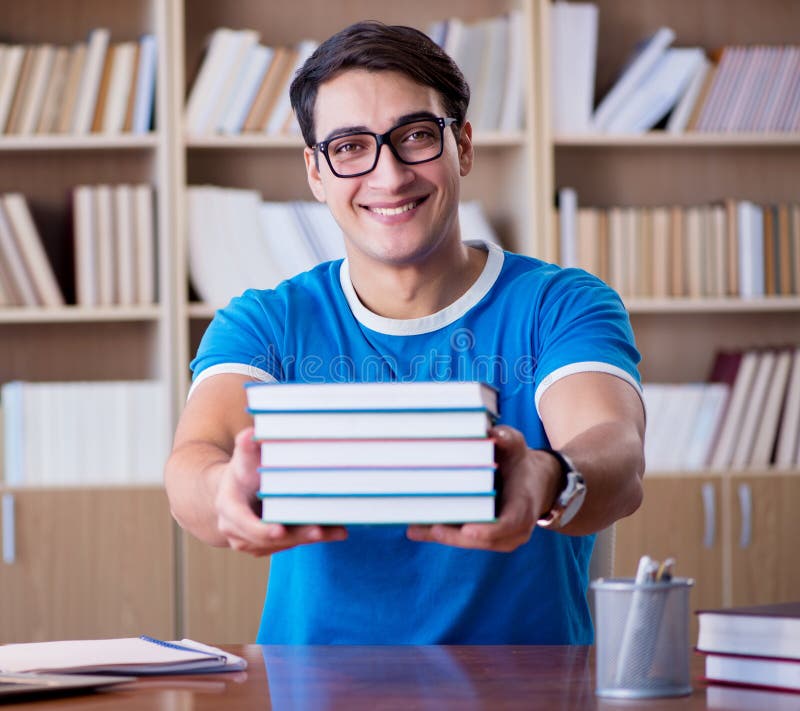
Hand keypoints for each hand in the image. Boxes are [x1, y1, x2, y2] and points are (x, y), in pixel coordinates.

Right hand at [214, 427, 347, 555]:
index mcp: (229, 508)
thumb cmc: (243, 471)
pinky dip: (311, 538)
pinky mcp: (267, 547)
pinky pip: (291, 544)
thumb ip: (246, 447)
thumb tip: (250, 434)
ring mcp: (251, 542)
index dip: (261, 529)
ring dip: (309, 538)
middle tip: (319, 531)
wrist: (237, 491)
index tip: (279, 530)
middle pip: (268, 539)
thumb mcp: (243, 458)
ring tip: (336, 531)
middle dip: (295, 535)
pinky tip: (334, 531)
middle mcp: (236, 531)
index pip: (244, 522)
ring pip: (283, 544)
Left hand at [406, 425, 559, 551]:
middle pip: (485, 540)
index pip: (509, 524)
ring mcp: (500, 537)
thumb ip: (508, 440)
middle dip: (458, 536)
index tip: (469, 530)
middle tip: (434, 529)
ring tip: (418, 529)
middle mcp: (515, 529)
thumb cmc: (519, 462)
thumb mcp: (517, 447)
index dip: (489, 530)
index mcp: (524, 506)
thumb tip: (494, 434)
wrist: (532, 482)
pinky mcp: (484, 537)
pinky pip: (463, 539)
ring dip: (445, 537)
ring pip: (471, 543)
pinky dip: (441, 535)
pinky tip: (416, 529)